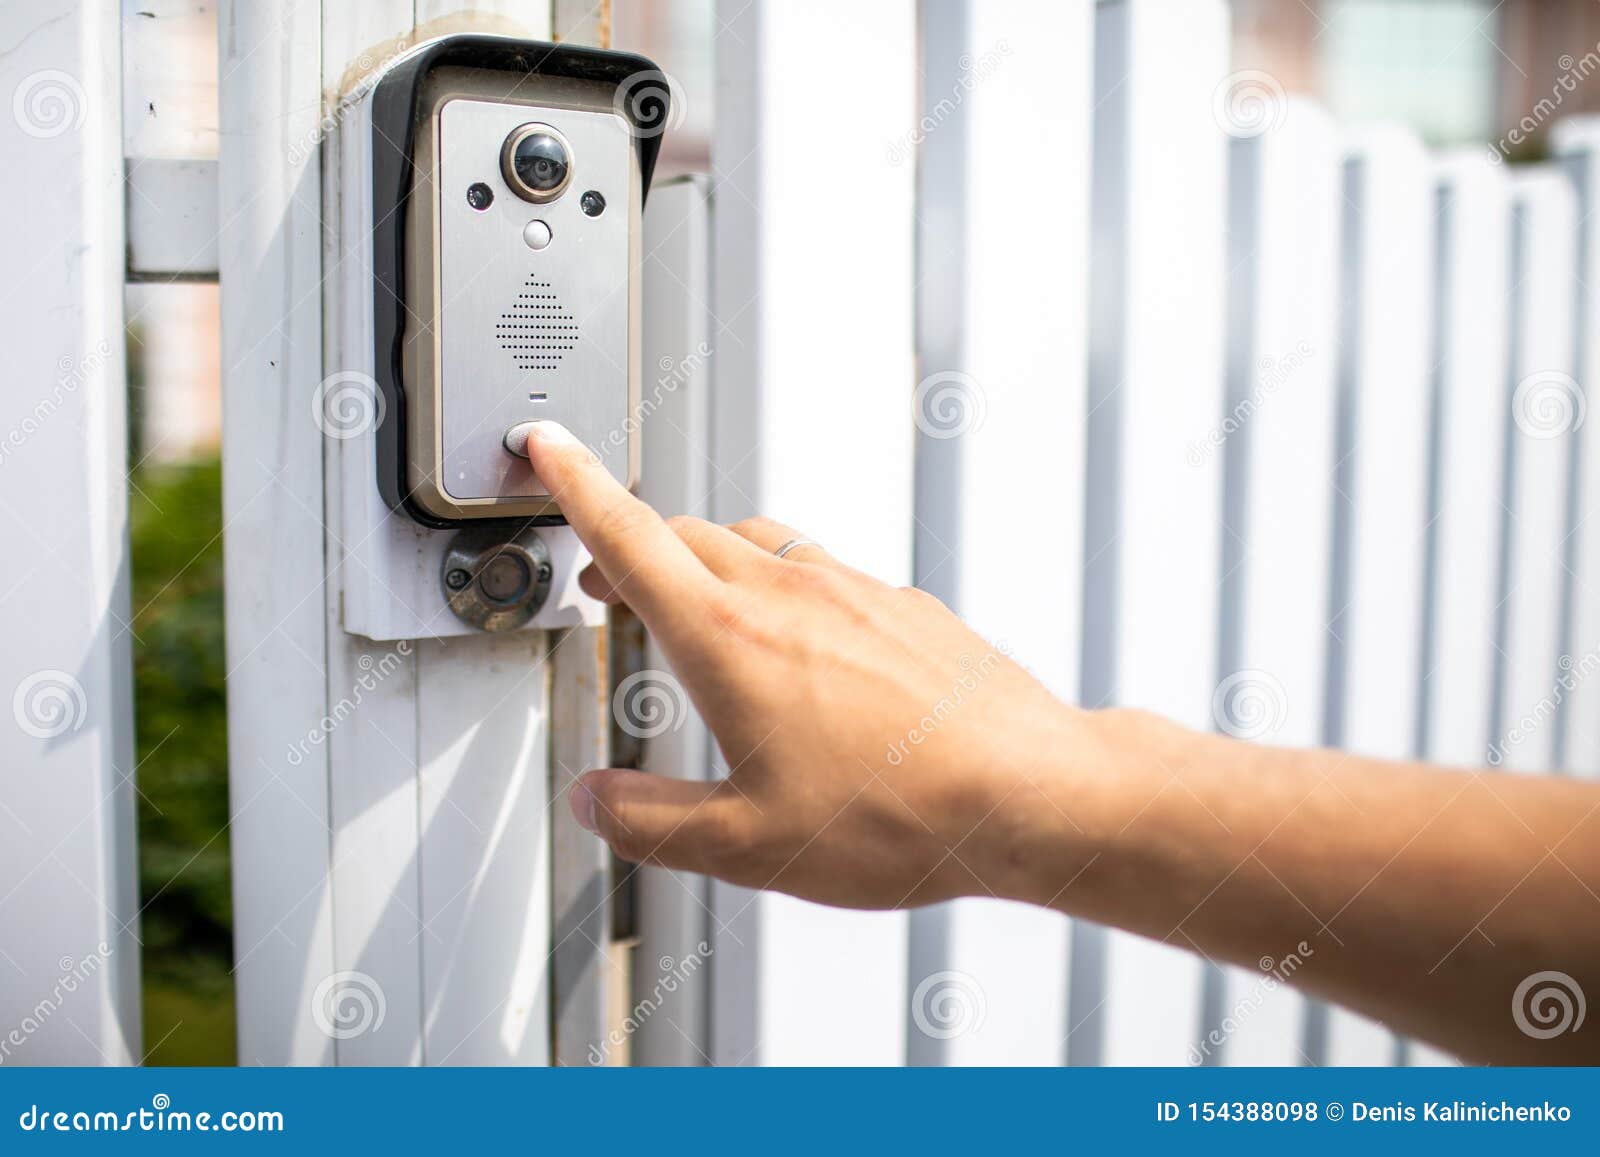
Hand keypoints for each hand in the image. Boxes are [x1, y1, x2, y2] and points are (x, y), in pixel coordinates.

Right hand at [524, 421, 1097, 909]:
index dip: (574, 483)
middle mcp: (789, 593)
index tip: (546, 445)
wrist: (1028, 790)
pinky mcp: (903, 604)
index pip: (627, 534)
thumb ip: (653, 822)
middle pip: (685, 533)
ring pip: (757, 541)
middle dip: (631, 544)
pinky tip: (804, 645)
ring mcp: (854, 589)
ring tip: (701, 607)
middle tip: (606, 580)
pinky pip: (824, 570)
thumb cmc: (902, 814)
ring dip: (710, 560)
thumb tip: (598, 802)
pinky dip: (785, 587)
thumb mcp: (747, 846)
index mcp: (729, 638)